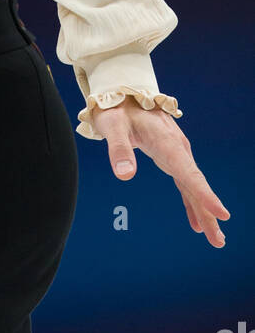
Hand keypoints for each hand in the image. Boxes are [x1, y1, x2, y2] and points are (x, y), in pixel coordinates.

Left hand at [89, 98, 230, 247]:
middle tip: (218, 241)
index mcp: (166, 141)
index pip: (188, 172)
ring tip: (214, 238)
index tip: (221, 213)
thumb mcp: (112, 126)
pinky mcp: (170, 154)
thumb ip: (119, 148)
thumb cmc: (116, 108)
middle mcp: (176, 147)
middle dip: (208, 212)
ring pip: (192, 185)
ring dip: (204, 210)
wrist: (121, 91)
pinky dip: (191, 200)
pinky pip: (184, 181)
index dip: (204, 194)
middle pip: (195, 184)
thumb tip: (125, 176)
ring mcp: (175, 151)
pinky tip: (196, 221)